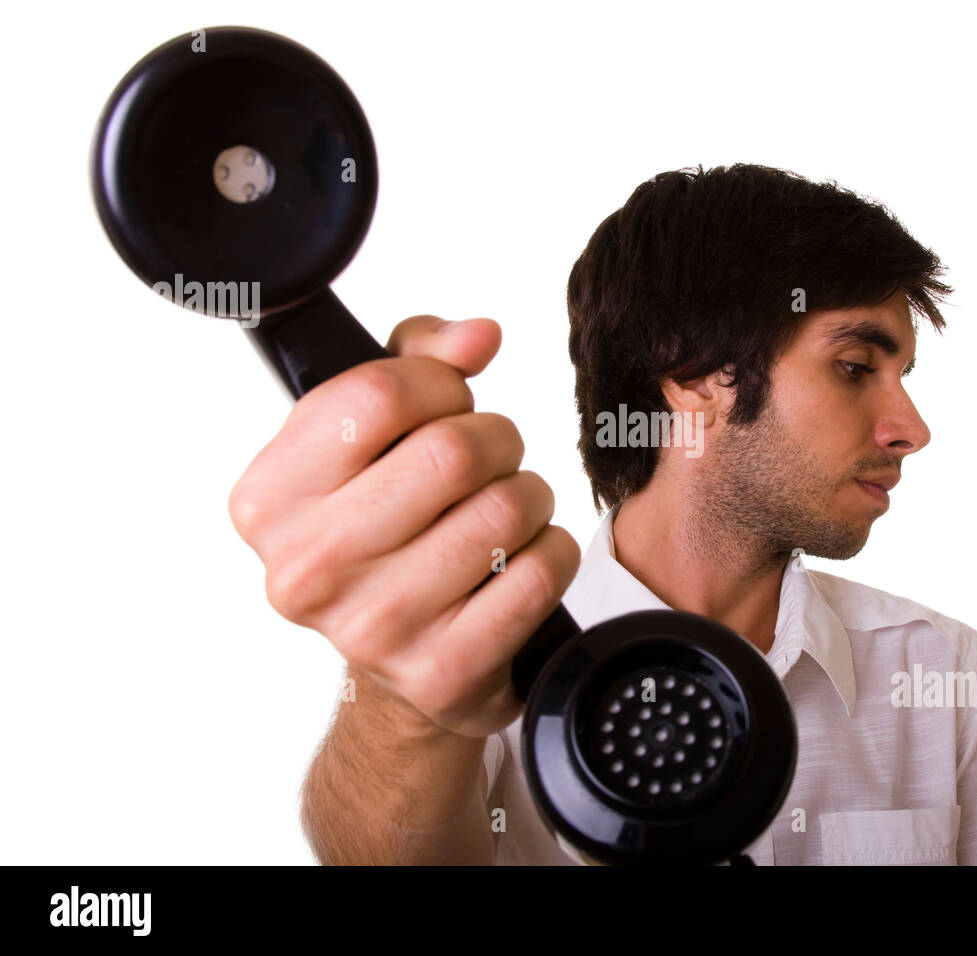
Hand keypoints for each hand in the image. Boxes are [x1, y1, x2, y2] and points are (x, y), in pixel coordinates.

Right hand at [228, 315, 580, 737]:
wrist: (399, 665)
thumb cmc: (384, 531)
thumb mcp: (370, 439)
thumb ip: (415, 360)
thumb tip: (478, 335)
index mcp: (269, 500)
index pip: (375, 395)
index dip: (437, 383)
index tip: (448, 401)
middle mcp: (307, 569)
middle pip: (451, 452)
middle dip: (496, 439)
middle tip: (491, 458)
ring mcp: (375, 627)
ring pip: (505, 509)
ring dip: (528, 495)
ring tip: (504, 511)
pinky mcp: (444, 670)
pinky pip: (540, 571)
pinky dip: (551, 550)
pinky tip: (520, 559)